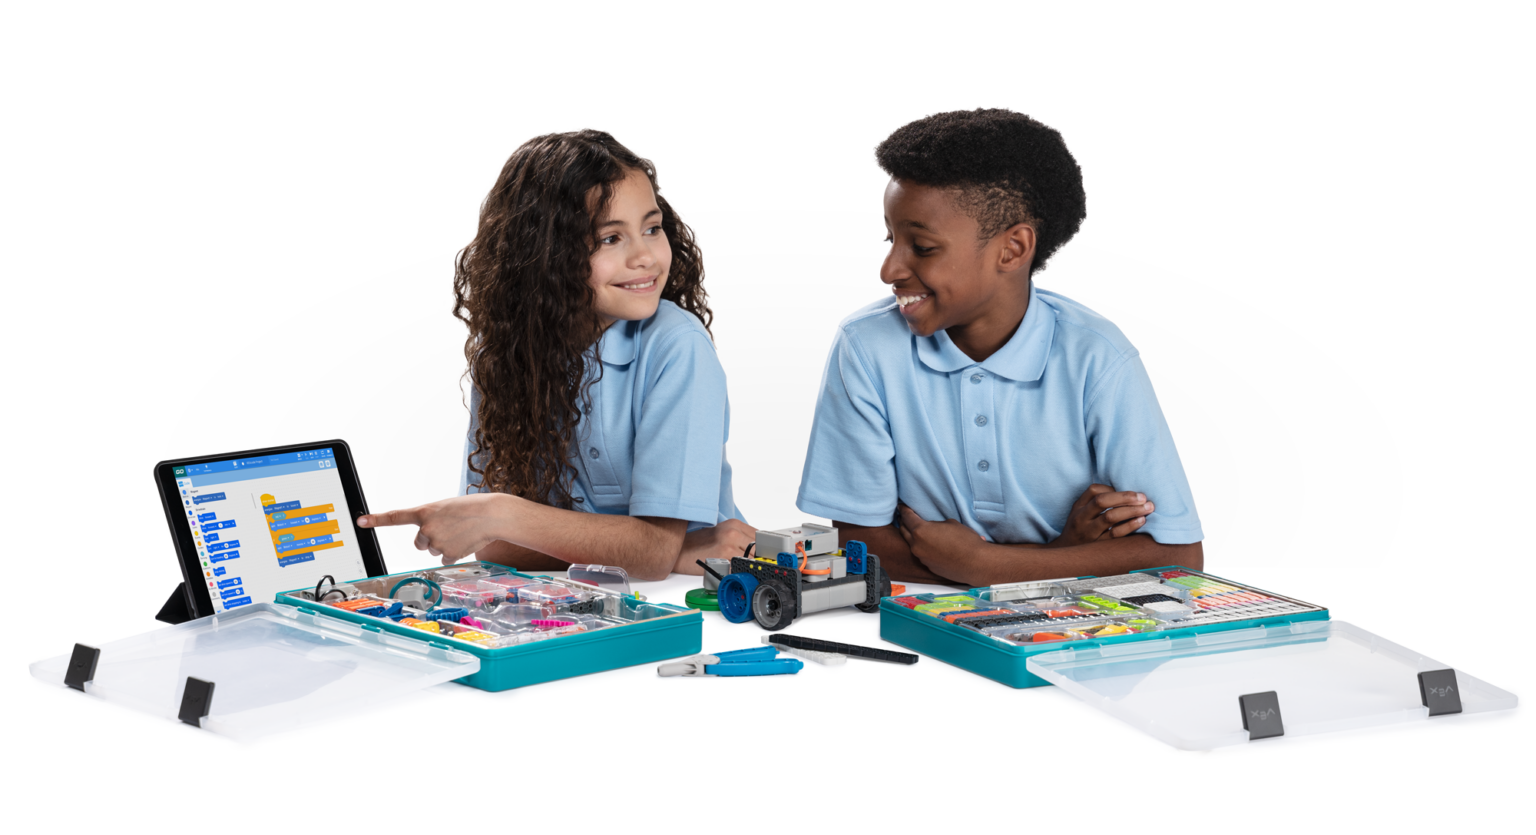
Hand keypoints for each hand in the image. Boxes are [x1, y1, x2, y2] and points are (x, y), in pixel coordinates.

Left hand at [357, 493, 510, 564]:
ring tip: (461, 532)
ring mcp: (436, 542)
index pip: (395, 516)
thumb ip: (431, 519)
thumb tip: (427, 537)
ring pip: (433, 550)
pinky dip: (455, 553)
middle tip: (450, 529)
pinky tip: (465, 542)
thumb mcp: (446, 508)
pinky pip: (445, 559)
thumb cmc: (472, 508)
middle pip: (420, 542)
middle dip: (431, 538)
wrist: (493, 515)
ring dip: (445, 544)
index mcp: (425, 511)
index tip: (360, 521)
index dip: (376, 519)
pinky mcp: (448, 554)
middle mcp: (427, 527)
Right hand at [675, 518, 756, 573]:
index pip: (760, 537)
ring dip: (750, 566)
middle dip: (757, 559)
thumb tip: (757, 551)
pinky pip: (741, 567)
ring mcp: (729, 544)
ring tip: (743, 570)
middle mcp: (733, 531)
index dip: (763, 550)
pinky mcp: (724, 557)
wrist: (680, 551)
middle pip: (758, 548)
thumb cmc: (699, 544)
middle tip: (754, 566)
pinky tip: (735, 573)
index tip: (764, 557)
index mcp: (734, 524)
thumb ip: (739, 538)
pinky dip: (741, 572)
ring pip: (752, 559)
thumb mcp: (721, 533)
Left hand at [897, 503, 985, 581]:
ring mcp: (921, 557)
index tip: (901, 506)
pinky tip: (931, 545)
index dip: (904, 510)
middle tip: (905, 517)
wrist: (975, 563)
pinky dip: (923, 548)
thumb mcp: (950, 524)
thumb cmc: (966, 541)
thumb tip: (932, 528)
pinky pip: (922, 554)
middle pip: (904, 531)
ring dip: (913, 536)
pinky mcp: (928, 566)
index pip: (907, 517)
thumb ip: (936, 524)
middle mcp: (917, 545)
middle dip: (904, 522)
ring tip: (917, 530)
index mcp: (920, 531)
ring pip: (912, 544)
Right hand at [1051, 484, 1153, 547]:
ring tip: (1147, 508)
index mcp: (1078, 507)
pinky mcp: (1097, 546)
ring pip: (1110, 517)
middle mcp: (1081, 518)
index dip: (1114, 489)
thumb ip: (1094, 501)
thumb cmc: (1078, 530)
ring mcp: (1089, 533)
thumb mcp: (1079, 513)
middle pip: (1102, 502)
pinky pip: (1115, 534)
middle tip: (1143, 497)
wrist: (1067, 555)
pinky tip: (1141, 521)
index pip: (1094, 490)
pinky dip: (1129, 526)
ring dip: (1131, 511)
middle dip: (1125, 497)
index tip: (1130, 492)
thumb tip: (1123, 491)